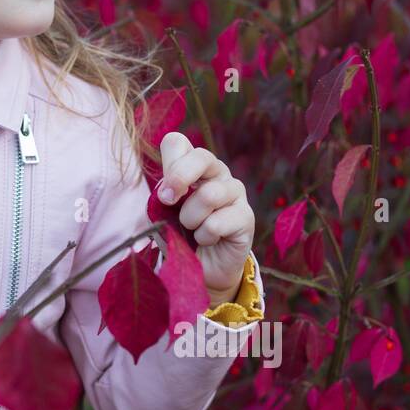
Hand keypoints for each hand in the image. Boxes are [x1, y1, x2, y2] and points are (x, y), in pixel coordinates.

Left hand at [155, 132, 255, 301]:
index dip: (168, 163)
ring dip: (190, 218)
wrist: (202, 266)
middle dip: (179, 178)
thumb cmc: (180, 233)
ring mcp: (235, 191)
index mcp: (193, 166)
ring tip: (191, 229)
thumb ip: (163, 195)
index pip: (177, 143)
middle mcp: (217, 172)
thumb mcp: (164, 212)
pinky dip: (203, 236)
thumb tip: (166, 191)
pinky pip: (216, 223)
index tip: (163, 192)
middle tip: (168, 201)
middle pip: (201, 156)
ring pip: (209, 195)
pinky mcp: (246, 216)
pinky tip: (207, 240)